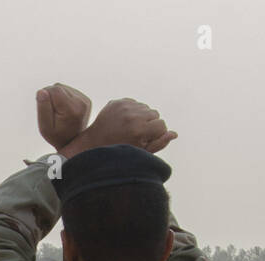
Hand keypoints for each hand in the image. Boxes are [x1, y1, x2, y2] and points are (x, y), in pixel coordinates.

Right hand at [36, 83, 90, 151]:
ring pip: (63, 88)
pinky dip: (62, 98)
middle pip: (58, 87)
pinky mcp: (86, 99)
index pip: (54, 89)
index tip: (44, 109)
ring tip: (57, 113)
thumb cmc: (56, 136)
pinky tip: (63, 110)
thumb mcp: (45, 128)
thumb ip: (43, 109)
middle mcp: (81, 102)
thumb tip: (41, 91)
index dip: (44, 96)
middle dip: (50, 97)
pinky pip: (68, 91)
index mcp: (72, 109)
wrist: (72, 143)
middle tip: (51, 113)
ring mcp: (85, 100)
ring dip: (56, 97)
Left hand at [60, 98, 176, 157]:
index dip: (156, 134)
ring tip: (129, 128)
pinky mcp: (117, 102)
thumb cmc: (116, 153)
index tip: (146, 140)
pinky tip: (123, 122)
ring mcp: (123, 107)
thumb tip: (174, 133)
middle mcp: (132, 115)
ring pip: (146, 108)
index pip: (162, 125)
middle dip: (149, 125)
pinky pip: (135, 103)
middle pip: (155, 115)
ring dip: (141, 117)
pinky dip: (133, 111)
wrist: (91, 145)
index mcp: (138, 129)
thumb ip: (158, 144)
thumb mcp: (138, 153)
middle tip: (136, 135)